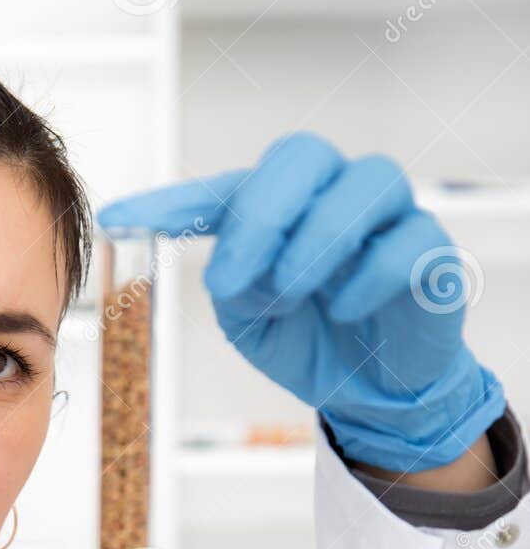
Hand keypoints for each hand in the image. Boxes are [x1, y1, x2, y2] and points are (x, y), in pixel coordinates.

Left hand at [98, 131, 504, 473]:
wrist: (372, 393)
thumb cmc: (310, 341)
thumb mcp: (251, 322)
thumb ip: (236, 286)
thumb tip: (232, 267)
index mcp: (281, 208)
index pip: (224, 190)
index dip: (169, 202)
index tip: (117, 221)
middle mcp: (334, 195)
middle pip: (303, 155)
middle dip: (261, 215)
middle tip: (233, 280)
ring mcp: (389, 218)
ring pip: (366, 182)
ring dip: (316, 240)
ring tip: (289, 294)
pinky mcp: (430, 254)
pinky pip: (408, 241)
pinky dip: (368, 277)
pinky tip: (342, 310)